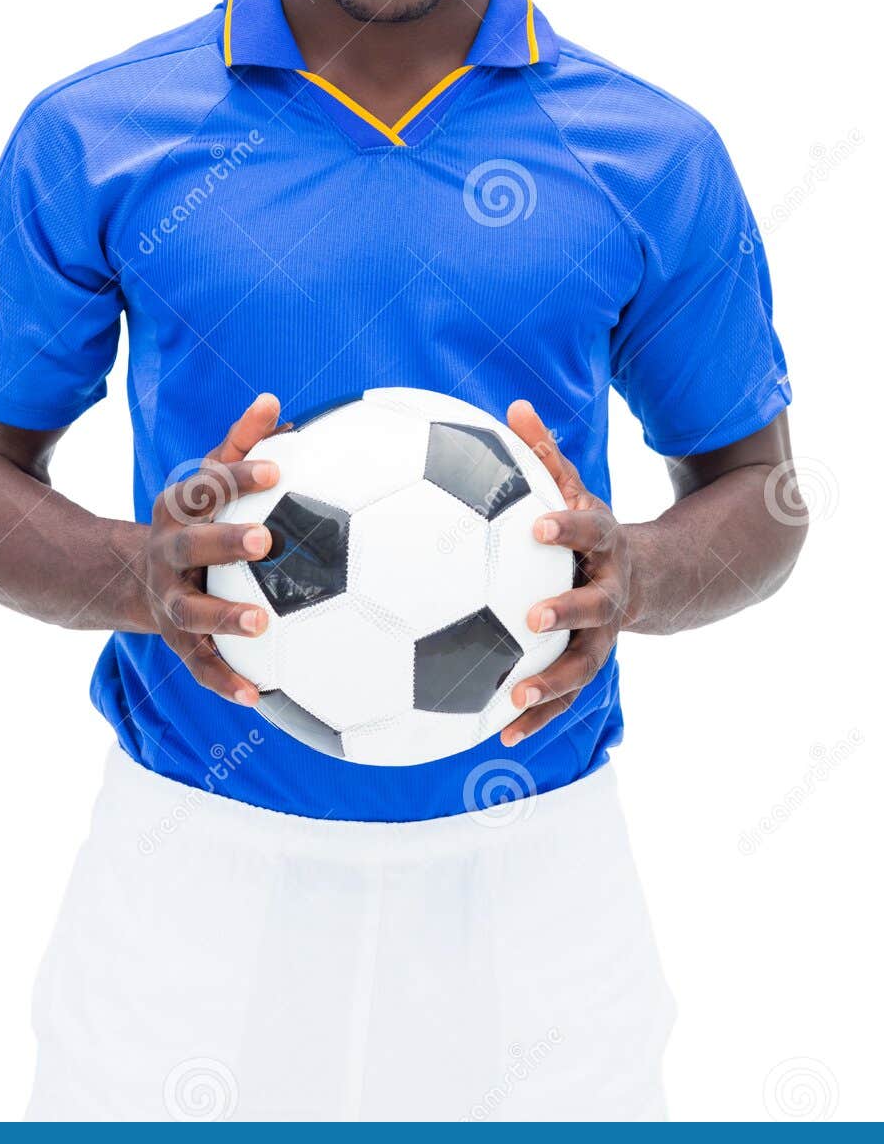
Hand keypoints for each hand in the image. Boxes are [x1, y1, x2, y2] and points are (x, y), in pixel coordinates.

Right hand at [144, 392, 290, 704]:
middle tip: (265, 539)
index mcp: (179, 509)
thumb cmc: (197, 519)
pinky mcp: (178, 641)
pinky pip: (199, 664)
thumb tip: (273, 400)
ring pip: (190, 612)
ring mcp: (168, 600)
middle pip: (189, 546)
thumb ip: (241, 443)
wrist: (135, 577)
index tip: (277, 467)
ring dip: (225, 617)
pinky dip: (224, 680)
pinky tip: (258, 697)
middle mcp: (167, 554)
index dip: (238, 476)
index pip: (207, 486)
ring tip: (263, 623)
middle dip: (223, 542)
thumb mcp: (208, 479)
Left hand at [499, 399, 638, 746]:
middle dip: (567, 610)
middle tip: (533, 616)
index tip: (539, 525)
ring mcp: (602, 636)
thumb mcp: (574, 488)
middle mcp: (608, 593)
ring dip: (551, 684)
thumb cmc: (587, 529)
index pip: (588, 532)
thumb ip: (545, 455)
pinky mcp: (587, 666)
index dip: (567, 527)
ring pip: (583, 665)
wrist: (645, 578)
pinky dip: (537, 718)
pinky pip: (563, 697)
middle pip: (593, 606)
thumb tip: (518, 405)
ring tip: (514, 700)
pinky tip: (499, 739)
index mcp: (604, 545)